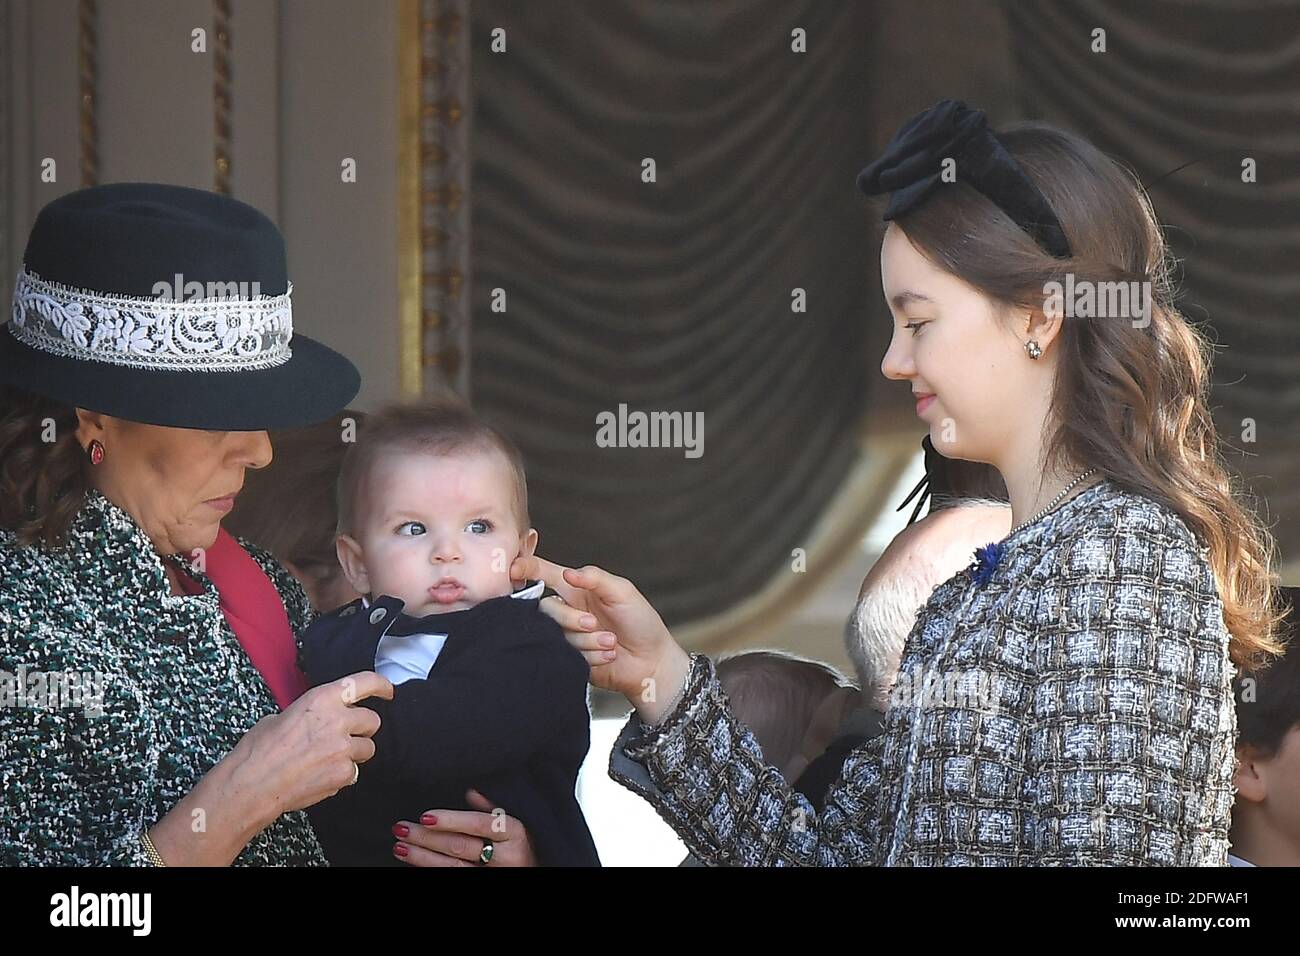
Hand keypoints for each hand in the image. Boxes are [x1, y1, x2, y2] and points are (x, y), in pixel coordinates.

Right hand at [230, 671, 392, 821]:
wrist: (251, 784)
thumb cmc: (258, 750)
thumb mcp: (283, 716)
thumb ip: (312, 714)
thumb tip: (321, 720)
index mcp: (321, 699)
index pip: (364, 682)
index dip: (381, 685)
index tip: (388, 691)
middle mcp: (338, 720)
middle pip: (372, 720)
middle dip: (361, 729)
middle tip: (344, 737)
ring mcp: (344, 748)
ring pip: (368, 748)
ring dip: (354, 753)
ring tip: (328, 759)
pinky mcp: (344, 773)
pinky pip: (353, 772)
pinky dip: (341, 775)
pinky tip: (320, 776)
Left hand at [393, 789, 537, 866]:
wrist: (536, 869)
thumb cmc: (523, 844)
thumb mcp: (516, 821)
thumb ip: (494, 807)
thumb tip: (470, 791)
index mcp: (513, 832)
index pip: (478, 824)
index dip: (451, 820)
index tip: (426, 815)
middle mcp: (505, 856)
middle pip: (460, 846)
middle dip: (427, 838)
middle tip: (402, 829)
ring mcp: (492, 874)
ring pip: (452, 867)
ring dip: (422, 857)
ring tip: (400, 847)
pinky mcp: (481, 885)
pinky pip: (453, 878)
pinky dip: (431, 869)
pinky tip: (415, 861)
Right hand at [510, 555, 690, 720]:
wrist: (652, 663)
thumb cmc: (641, 622)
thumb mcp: (623, 592)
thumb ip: (595, 578)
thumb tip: (568, 573)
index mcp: (577, 589)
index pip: (545, 574)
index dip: (527, 569)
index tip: (514, 570)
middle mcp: (568, 610)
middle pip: (547, 608)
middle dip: (570, 618)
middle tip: (594, 624)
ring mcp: (567, 635)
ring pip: (556, 635)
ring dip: (587, 640)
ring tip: (611, 643)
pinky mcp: (569, 659)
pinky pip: (567, 655)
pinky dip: (591, 656)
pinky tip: (609, 656)